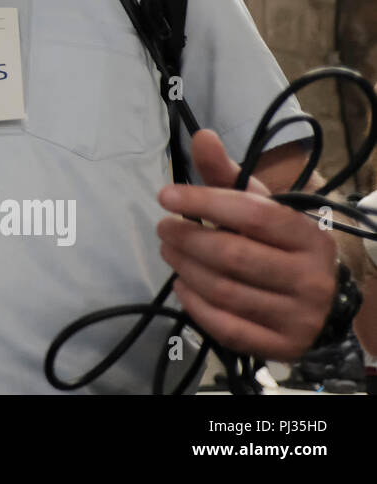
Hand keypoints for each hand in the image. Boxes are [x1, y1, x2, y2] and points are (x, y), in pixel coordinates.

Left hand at [156, 129, 337, 361]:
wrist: (321, 302)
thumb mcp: (261, 206)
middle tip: (162, 228)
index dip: (204, 202)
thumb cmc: (279, 245)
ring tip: (168, 252)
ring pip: (225, 291)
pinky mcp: (283, 347)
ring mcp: (299, 317)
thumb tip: (201, 136)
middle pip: (232, 256)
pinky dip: (195, 306)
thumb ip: (228, 174)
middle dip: (187, 239)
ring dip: (185, 268)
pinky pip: (227, 328)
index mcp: (308, 236)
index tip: (166, 195)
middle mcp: (310, 278)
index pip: (252, 214)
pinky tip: (182, 285)